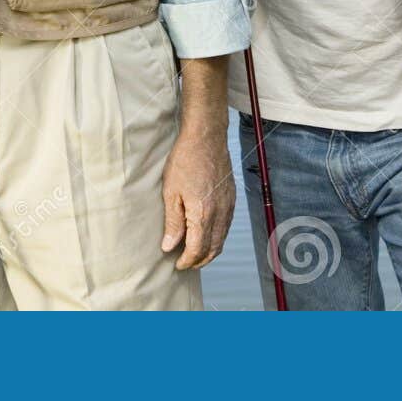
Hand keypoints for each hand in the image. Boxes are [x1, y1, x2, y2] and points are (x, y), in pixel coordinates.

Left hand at [160, 127, 234, 268]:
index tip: (177, 264)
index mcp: (203, 214)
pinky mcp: (231, 198)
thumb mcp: (171, 192)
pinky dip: (217, 237)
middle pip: (213, 249)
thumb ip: (172, 222)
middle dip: (199, 260)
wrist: (206, 137)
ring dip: (210, 251)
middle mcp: (220, 213)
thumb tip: (169, 246)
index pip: (197, 249)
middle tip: (185, 263)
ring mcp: (228, 206)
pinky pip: (226, 226)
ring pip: (222, 239)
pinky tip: (206, 234)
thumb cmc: (185, 161)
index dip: (187, 261)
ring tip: (194, 252)